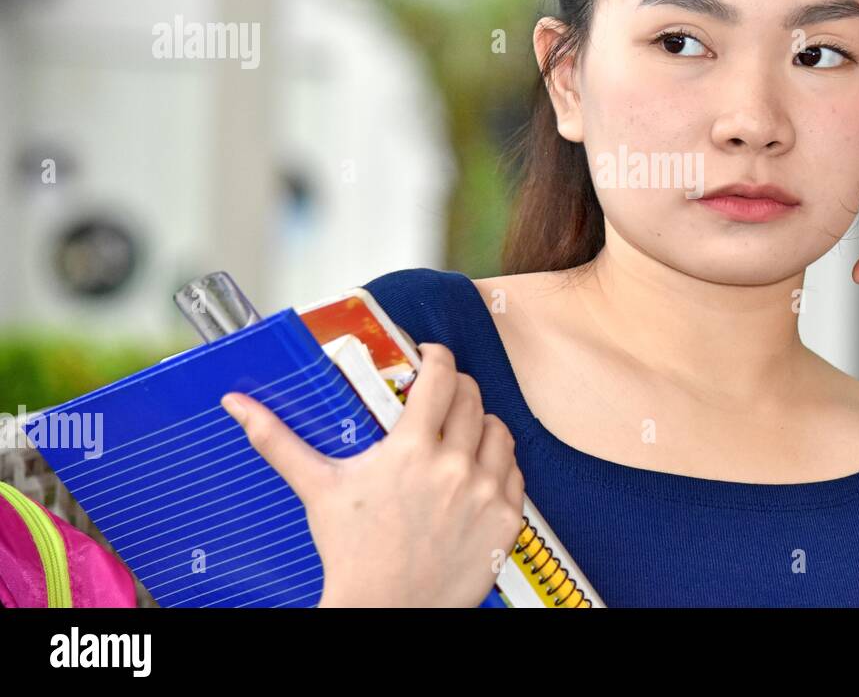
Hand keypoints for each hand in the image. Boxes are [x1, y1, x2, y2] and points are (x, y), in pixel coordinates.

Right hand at [221, 342, 524, 606]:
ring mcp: (485, 493)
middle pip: (472, 398)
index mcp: (412, 449)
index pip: (440, 377)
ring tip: (462, 435)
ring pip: (499, 431)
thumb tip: (236, 404)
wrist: (385, 610)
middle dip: (457, 388)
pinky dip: (499, 468)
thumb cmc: (350, 552)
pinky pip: (514, 474)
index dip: (438, 356)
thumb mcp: (318, 490)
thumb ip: (278, 441)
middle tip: (442, 395)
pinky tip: (477, 474)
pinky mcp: (505, 520)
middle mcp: (455, 466)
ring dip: (482, 426)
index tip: (430, 356)